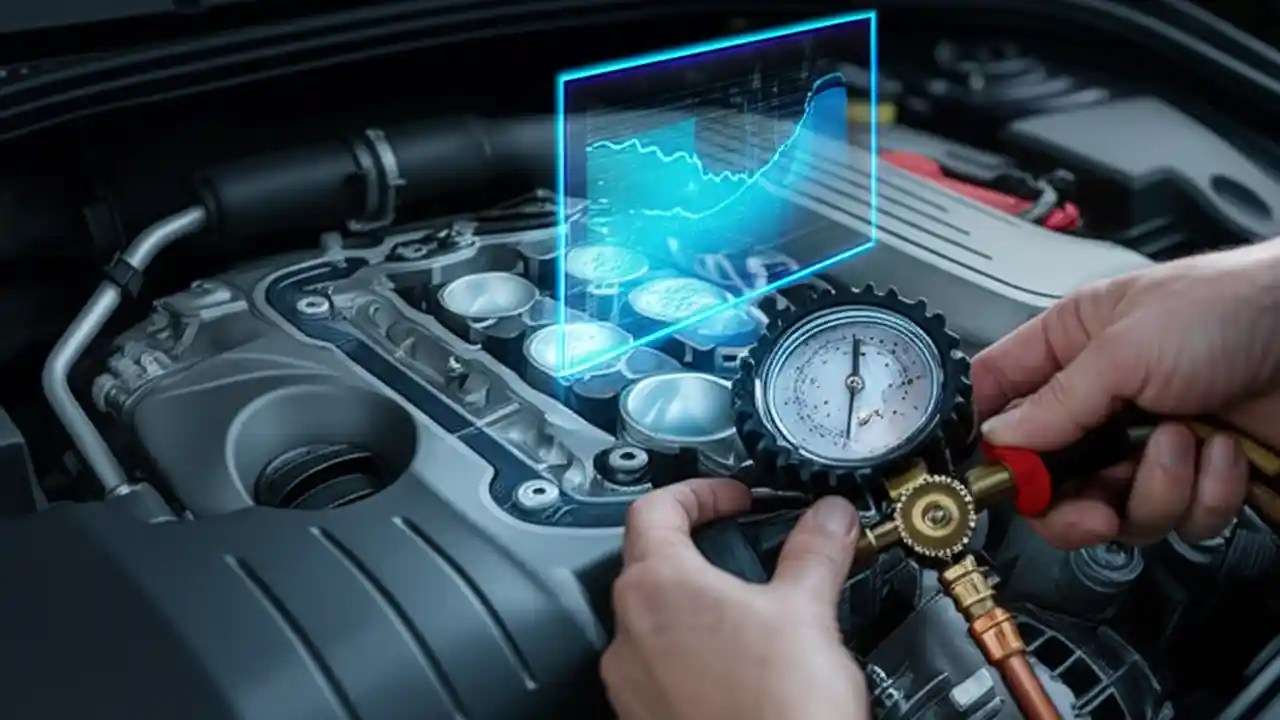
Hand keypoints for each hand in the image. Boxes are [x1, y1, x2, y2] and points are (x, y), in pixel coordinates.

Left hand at [602, 477, 869, 719]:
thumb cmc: (779, 712)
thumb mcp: (808, 613)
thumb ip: (815, 552)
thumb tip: (829, 518)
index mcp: (658, 587)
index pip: (655, 509)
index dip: (699, 492)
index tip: (735, 498)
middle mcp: (629, 632)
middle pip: (650, 563)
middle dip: (700, 548)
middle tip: (745, 547)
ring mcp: (630, 682)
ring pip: (653, 620)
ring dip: (696, 603)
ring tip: (750, 612)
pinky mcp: (642, 719)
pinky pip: (658, 669)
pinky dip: (692, 653)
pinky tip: (738, 667)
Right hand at [972, 240, 1279, 547]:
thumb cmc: (1231, 305)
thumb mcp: (1126, 347)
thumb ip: (1057, 401)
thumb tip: (1003, 439)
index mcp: (1069, 349)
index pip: (996, 398)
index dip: (987, 442)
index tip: (994, 478)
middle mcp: (1101, 400)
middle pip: (1050, 480)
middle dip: (1072, 505)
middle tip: (1092, 508)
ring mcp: (1147, 443)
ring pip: (1116, 510)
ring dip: (1157, 487)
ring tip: (1186, 440)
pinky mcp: (1196, 477)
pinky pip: (1179, 519)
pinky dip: (1207, 492)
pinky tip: (1223, 450)